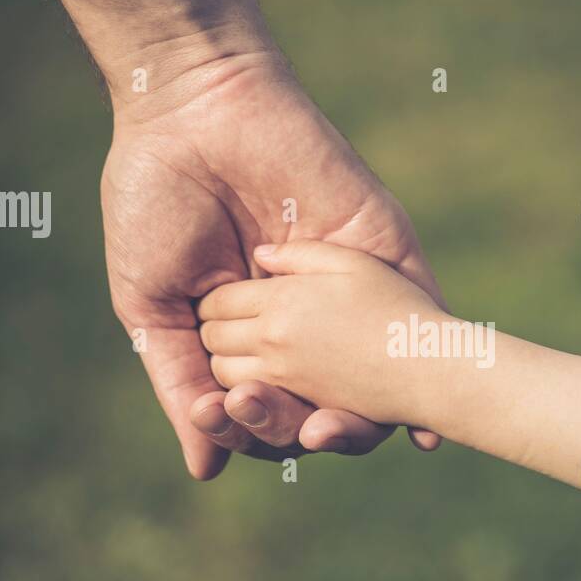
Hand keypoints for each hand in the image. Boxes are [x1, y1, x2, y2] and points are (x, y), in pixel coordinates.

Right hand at [101, 51, 443, 477]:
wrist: (192, 113)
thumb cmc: (157, 204)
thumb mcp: (153, 308)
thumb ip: (181, 383)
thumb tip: (205, 467)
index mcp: (253, 338)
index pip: (270, 410)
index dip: (257, 428)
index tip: (229, 415)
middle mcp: (307, 325)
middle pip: (325, 406)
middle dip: (307, 431)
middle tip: (290, 432)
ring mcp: (351, 293)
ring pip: (375, 380)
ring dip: (360, 421)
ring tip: (332, 430)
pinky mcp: (387, 257)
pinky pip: (420, 320)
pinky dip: (427, 373)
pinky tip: (423, 426)